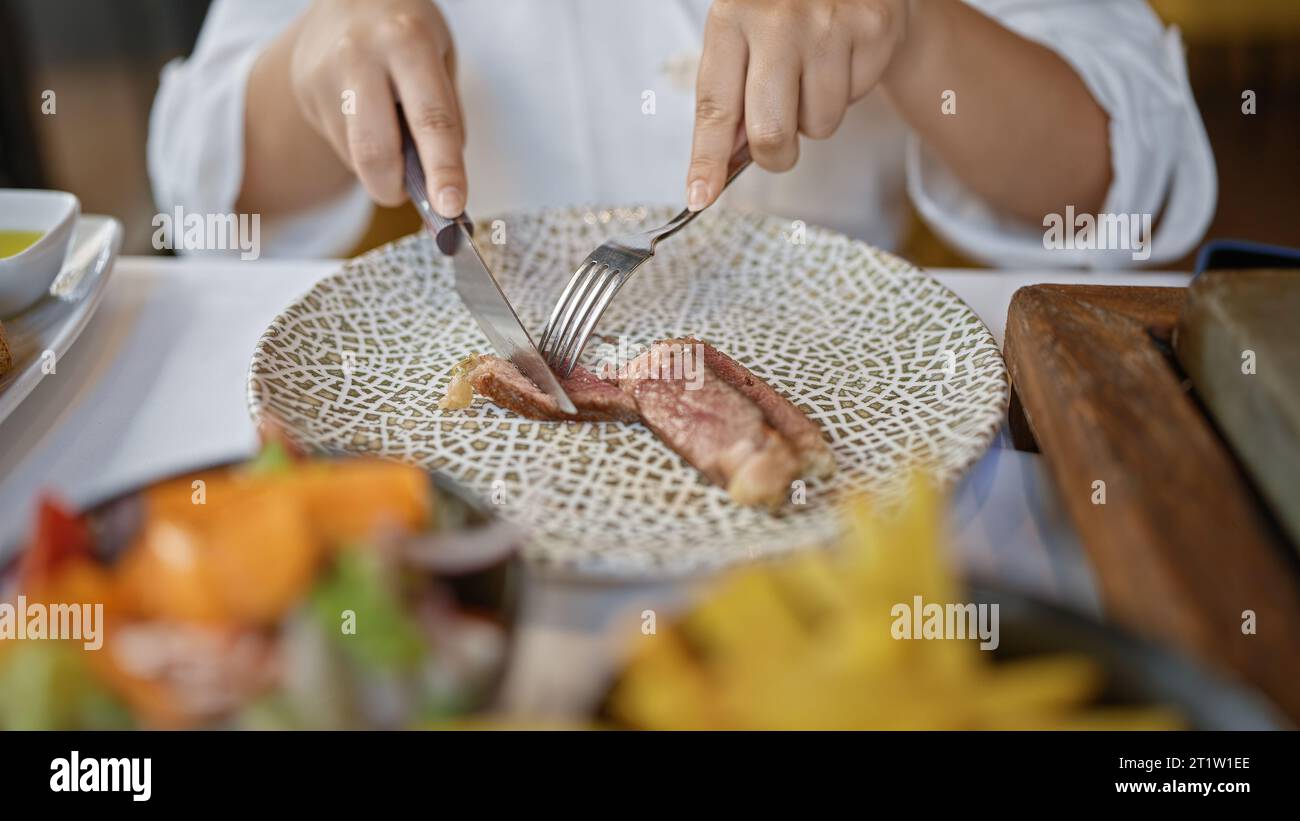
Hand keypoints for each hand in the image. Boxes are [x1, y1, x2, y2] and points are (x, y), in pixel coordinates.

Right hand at [288, 0, 465, 214]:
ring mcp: (322, 74)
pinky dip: (359, 147)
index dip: (443, 170)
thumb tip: (443, 185)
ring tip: (388, 124)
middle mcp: (359, 56)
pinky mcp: (303, 90)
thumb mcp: (441, 56)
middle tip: (408, 194)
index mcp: (406, 42)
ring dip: (379, 164)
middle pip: (374, 151)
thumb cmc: (406, 30)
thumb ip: (446, 115)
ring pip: (355, 155)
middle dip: (393, 188)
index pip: (430, 119)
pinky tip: (365, 114)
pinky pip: (338, 144)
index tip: (452, 207)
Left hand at [686, 0, 909, 209]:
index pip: (715, 108)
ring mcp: (827, 24)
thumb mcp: (743, 39)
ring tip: (815, 72)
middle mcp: (776, 20)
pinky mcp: (871, 29)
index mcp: (731, 19)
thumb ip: (729, 97)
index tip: (700, 195)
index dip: (708, 160)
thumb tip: (719, 165)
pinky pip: (854, 99)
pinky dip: (847, 89)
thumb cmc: (784, 16)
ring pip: (819, 124)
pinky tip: (842, 55)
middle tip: (779, 144)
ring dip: (815, 115)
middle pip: (771, 133)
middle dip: (775, 155)